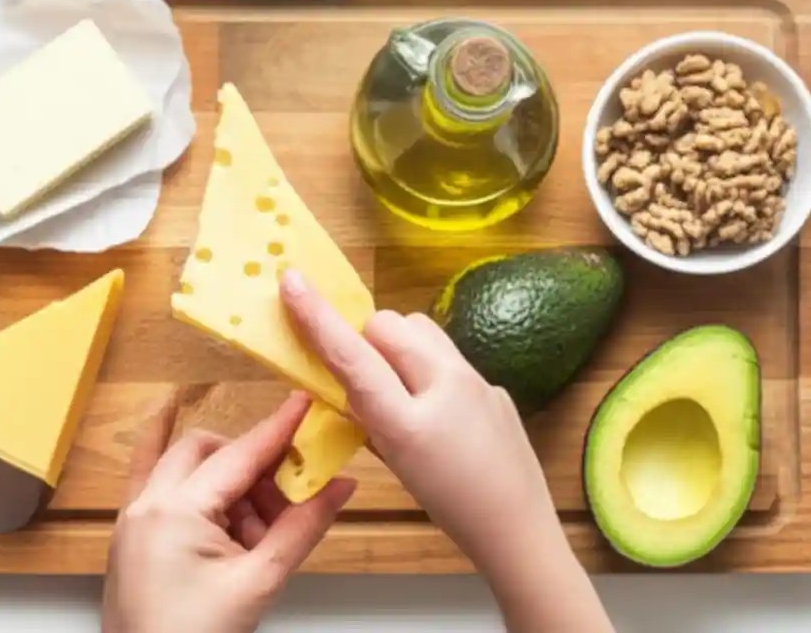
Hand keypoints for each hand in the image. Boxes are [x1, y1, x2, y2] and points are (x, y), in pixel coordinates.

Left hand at [101, 391, 355, 632]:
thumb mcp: (259, 582)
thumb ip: (302, 528)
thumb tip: (340, 487)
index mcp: (176, 512)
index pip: (239, 455)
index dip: (278, 430)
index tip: (304, 406)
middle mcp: (146, 504)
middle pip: (208, 452)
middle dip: (252, 464)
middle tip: (289, 492)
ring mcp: (132, 519)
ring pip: (182, 466)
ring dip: (225, 479)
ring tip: (257, 531)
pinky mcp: (130, 536)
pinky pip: (148, 480)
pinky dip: (174, 464)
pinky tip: (182, 437)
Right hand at [280, 270, 611, 632]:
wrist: (517, 529)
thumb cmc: (449, 509)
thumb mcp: (396, 465)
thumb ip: (368, 415)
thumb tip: (345, 379)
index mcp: (411, 421)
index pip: (354, 356)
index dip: (318, 318)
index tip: (293, 281)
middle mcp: (446, 388)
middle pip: (388, 325)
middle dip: (365, 339)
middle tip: (360, 375)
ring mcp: (476, 380)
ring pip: (420, 329)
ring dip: (397, 344)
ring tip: (396, 385)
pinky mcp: (493, 384)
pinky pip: (447, 354)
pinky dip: (427, 366)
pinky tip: (435, 407)